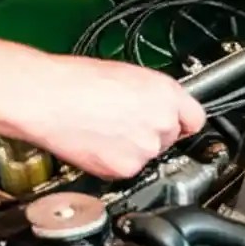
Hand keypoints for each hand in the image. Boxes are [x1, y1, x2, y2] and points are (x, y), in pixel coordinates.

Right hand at [11, 55, 206, 178]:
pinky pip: (128, 170)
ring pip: (149, 155)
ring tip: (105, 129)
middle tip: (123, 122)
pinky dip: (115, 162)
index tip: (177, 124)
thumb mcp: (127, 75)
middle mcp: (162, 121)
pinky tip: (97, 143)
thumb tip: (157, 104)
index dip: (182, 121)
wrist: (48, 99)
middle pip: (170, 138)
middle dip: (151, 133)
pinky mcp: (126, 169)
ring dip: (133, 148)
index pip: (196, 118)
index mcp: (166, 93)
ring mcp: (146, 148)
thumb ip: (152, 94)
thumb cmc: (76, 81)